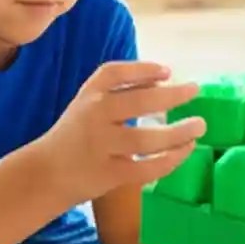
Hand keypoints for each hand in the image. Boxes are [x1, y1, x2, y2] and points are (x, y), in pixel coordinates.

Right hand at [42, 61, 204, 202]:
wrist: (45, 174)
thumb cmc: (76, 135)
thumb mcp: (88, 105)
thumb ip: (119, 91)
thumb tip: (165, 80)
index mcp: (88, 96)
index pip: (114, 73)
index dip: (143, 69)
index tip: (168, 71)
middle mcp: (93, 117)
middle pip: (138, 103)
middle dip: (172, 96)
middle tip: (195, 90)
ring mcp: (101, 147)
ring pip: (146, 139)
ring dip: (179, 132)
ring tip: (199, 126)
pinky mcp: (109, 175)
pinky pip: (147, 167)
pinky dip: (171, 159)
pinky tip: (186, 149)